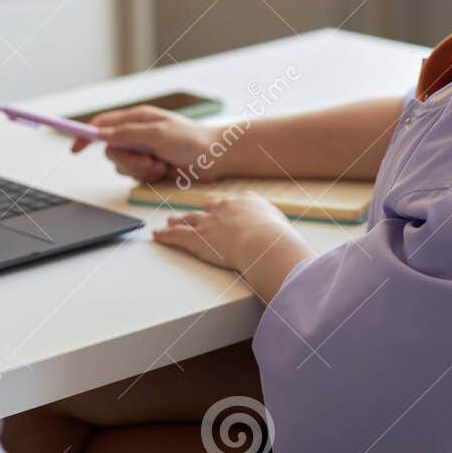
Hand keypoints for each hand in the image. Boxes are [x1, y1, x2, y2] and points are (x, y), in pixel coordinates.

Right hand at [69, 106, 226, 185]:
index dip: (85, 136)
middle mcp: (136, 134)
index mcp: (136, 118)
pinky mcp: (149, 167)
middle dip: (127, 161)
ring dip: (140, 170)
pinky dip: (148, 177)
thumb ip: (128, 133)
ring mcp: (142, 151)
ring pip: (121, 166)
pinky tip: (164, 171)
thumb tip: (101, 134)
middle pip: (111, 150)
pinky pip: (135, 176)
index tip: (75, 150)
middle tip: (148, 162)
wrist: (215, 158)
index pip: (102, 124)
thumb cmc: (192, 139)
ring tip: (161, 166)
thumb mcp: (158, 133)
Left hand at [151, 194, 311, 297]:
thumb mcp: (285, 233)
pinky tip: (157, 235)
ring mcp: (209, 221)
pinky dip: (165, 236)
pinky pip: (176, 235)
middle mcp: (226, 207)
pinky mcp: (196, 237)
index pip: (233, 205)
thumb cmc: (279, 241)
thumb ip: (282, 238)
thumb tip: (294, 250)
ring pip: (189, 220)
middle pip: (208, 210)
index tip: (222, 213)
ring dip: (179, 222)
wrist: (264, 241)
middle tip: (192, 216)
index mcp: (248, 202)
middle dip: (200, 214)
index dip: (226, 211)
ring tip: (170, 222)